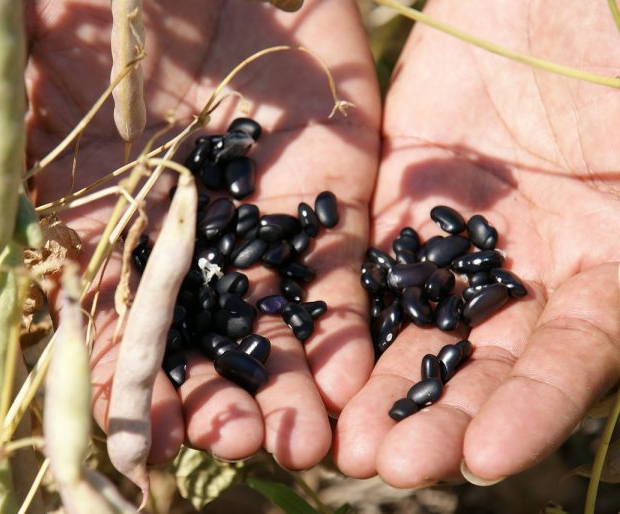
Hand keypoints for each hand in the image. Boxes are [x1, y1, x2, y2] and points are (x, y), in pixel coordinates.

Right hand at [0, 0, 380, 468]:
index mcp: (88, 224)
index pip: (90, 325)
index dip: (108, 384)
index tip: (131, 443)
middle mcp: (168, 245)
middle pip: (185, 348)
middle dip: (204, 404)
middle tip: (225, 445)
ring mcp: (248, 229)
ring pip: (261, 332)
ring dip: (278, 391)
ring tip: (293, 439)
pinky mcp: (320, 205)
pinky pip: (332, 283)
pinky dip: (340, 334)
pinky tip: (348, 389)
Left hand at [335, 0, 619, 486]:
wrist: (535, 1)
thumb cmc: (610, 66)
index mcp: (600, 273)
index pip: (568, 361)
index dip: (530, 413)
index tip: (480, 461)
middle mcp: (522, 278)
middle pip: (478, 364)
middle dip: (436, 417)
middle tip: (389, 466)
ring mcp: (450, 250)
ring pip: (411, 332)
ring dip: (378, 388)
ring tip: (343, 442)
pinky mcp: (390, 216)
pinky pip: (362, 273)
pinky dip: (343, 321)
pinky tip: (313, 364)